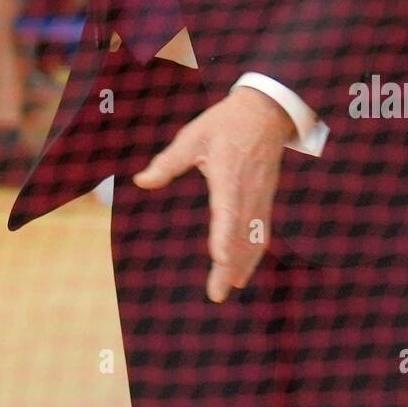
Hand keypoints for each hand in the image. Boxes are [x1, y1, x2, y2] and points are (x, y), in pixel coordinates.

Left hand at [133, 86, 295, 303]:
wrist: (266, 112)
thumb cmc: (225, 123)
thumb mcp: (193, 136)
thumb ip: (168, 162)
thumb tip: (141, 181)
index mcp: (229, 175)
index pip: (228, 209)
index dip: (225, 234)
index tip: (220, 256)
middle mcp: (248, 191)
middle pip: (242, 234)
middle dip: (230, 265)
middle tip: (217, 294)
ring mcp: (261, 196)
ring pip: (254, 237)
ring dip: (243, 264)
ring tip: (229, 289)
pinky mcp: (266, 198)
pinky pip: (262, 231)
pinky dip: (255, 253)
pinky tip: (245, 270)